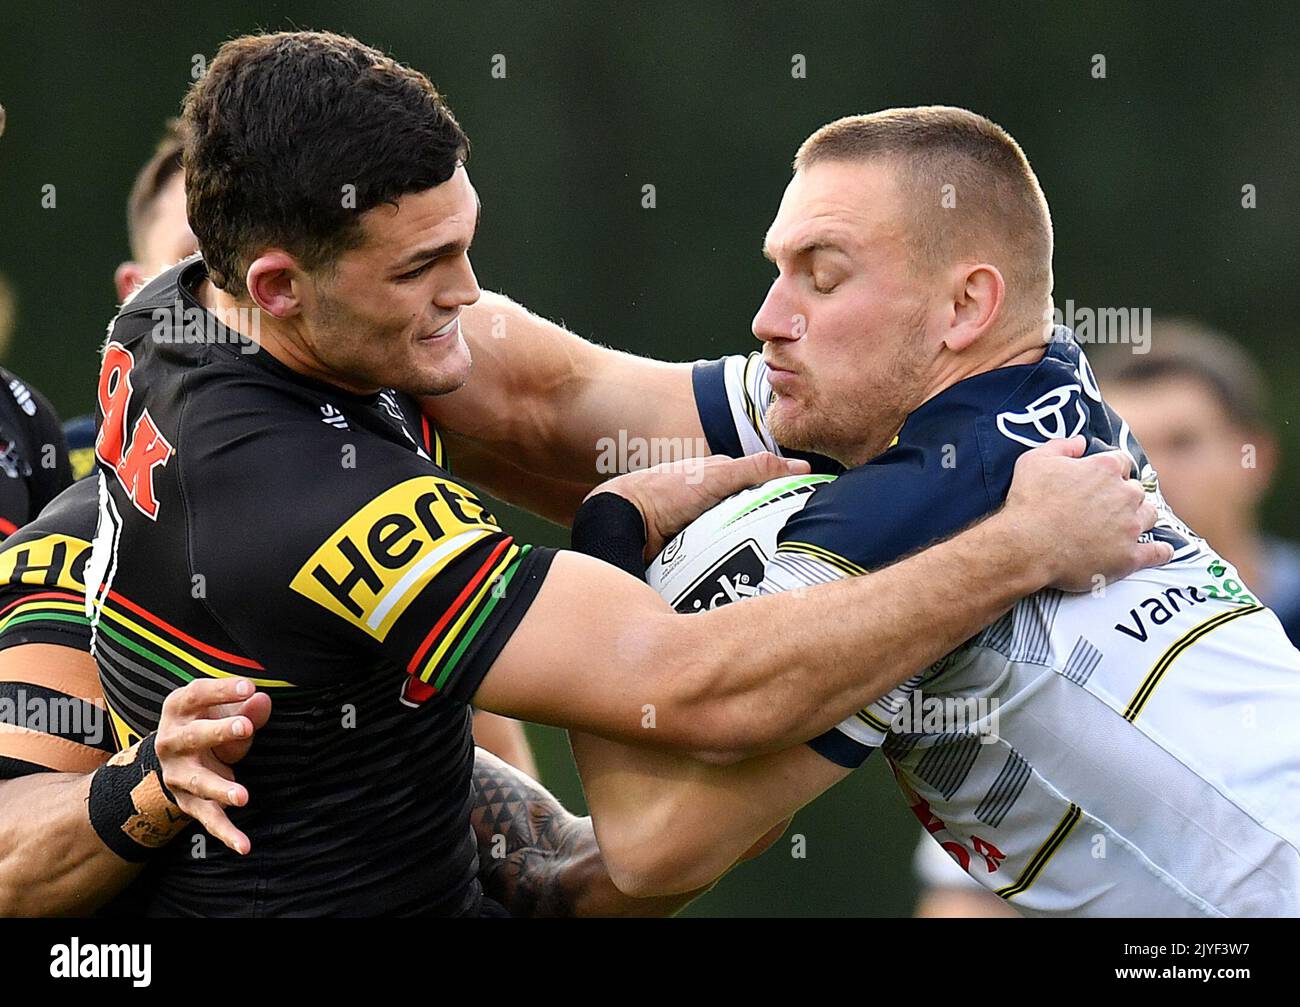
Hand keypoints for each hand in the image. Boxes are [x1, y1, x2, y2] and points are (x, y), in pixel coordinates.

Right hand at [154, 677, 271, 854]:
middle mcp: (171, 742)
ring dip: (220, 788)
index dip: (221, 690)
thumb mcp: (223, 710)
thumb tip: (263, 700)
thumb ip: (245, 707)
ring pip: (198, 782)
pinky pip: (208, 818)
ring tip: (243, 797)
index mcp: (178, 709)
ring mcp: (177, 775)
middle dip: (219, 732)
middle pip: (193, 737)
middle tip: (246, 727)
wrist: (174, 756)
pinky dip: (226, 833)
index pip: (197, 694)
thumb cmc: (207, 721)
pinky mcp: (188, 801)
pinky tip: (244, 846)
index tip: (250, 687)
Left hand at [587, 453, 810, 559]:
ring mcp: (702, 530)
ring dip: (750, 555)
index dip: (786, 499)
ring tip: (776, 570)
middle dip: (770, 533)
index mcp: (720, 481)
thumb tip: (802, 468)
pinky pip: (719, 561)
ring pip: (737, 543)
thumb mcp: (717, 475)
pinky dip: (730, 567)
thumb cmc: (667, 490)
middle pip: (752, 519)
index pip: (763, 489)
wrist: (624, 519)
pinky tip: (743, 579)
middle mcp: (713, 505)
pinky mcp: (692, 554)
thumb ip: (756, 470)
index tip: (812, 514)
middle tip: (796, 550)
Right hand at [1002, 436, 1171, 590]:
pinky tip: (1160, 551)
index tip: (1102, 480)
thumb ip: (1061, 445)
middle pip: (1137, 489)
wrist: (1027, 546)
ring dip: (1141, 518)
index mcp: (1105, 468)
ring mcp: (1130, 526)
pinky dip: (1160, 552)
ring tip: (1127, 526)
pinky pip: (1157, 553)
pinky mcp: (1130, 556)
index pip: (1121, 461)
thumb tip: (1081, 441)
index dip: (1111, 470)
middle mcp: (1125, 494)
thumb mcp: (1034, 461)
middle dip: (1125, 495)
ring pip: (1150, 516)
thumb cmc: (1029, 502)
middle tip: (1107, 506)